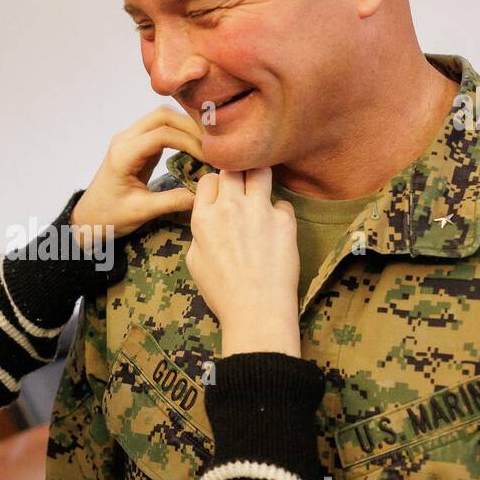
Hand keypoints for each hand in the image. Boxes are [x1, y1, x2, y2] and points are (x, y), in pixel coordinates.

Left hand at [70, 106, 203, 242]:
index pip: (162, 134)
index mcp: (123, 154)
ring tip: (207, 146)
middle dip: (190, 127)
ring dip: (186, 127)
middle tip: (213, 146)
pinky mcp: (137, 144)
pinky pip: (161, 129)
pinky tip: (195, 149)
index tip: (207, 158)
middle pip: (163, 116)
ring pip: (162, 118)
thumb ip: (172, 201)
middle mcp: (125, 140)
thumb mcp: (142, 212)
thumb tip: (202, 194)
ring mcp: (130, 139)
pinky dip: (180, 134)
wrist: (89, 218)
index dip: (189, 142)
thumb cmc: (109, 216)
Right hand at [185, 166, 301, 357]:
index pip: (208, 179)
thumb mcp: (195, 262)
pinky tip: (276, 231)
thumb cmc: (224, 293)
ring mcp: (259, 211)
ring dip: (259, 178)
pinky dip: (279, 213)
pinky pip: (282, 203)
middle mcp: (230, 208)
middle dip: (237, 173)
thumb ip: (199, 233)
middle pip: (233, 167)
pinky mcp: (284, 220)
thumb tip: (207, 220)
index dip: (216, 185)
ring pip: (260, 171)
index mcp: (203, 218)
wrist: (257, 311)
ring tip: (261, 192)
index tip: (222, 194)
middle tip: (243, 186)